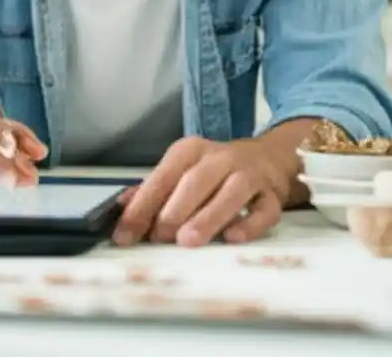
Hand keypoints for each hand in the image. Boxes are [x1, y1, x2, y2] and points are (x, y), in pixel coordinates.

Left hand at [112, 135, 294, 247]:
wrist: (270, 157)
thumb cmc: (216, 171)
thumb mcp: (182, 171)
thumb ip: (152, 190)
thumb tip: (118, 211)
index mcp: (191, 151)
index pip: (163, 176)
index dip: (142, 207)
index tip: (124, 236)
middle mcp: (222, 158)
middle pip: (197, 181)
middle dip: (175, 210)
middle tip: (160, 237)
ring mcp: (251, 175)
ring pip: (232, 192)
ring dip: (209, 216)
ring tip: (188, 241)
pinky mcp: (273, 195)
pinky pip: (264, 209)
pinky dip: (249, 224)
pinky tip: (233, 237)